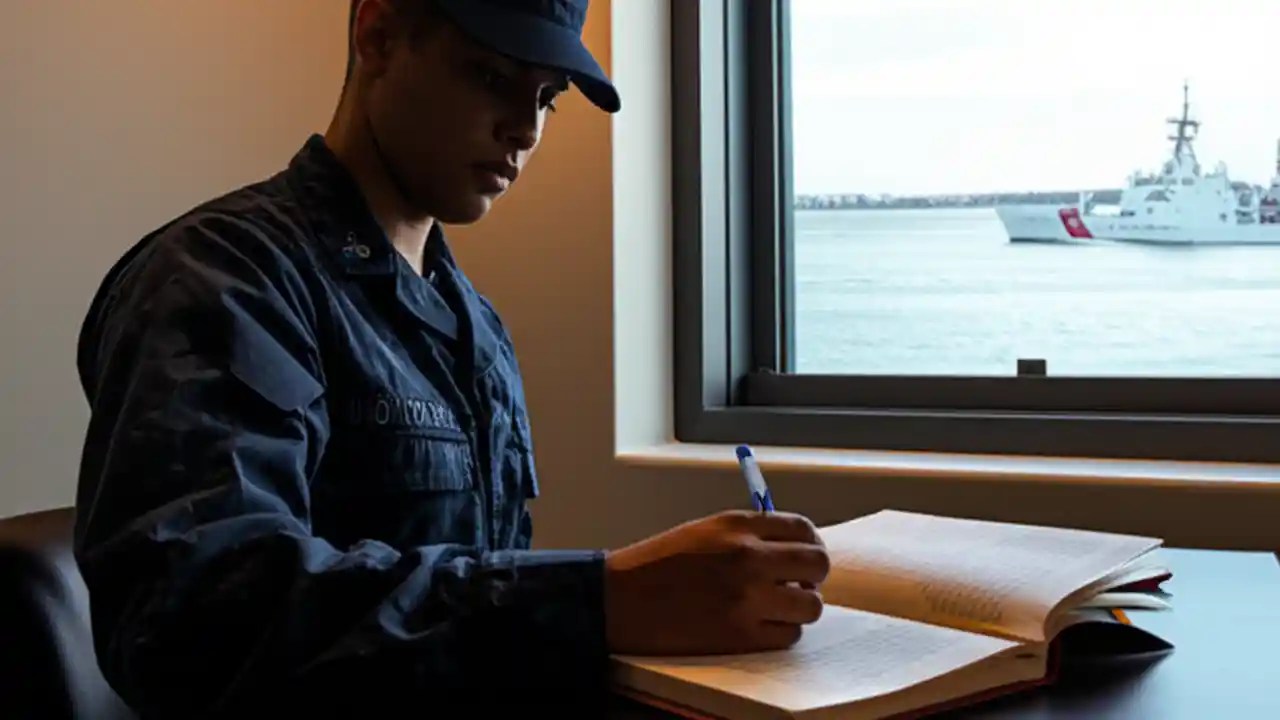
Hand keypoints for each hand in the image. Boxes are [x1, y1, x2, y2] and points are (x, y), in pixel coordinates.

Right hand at [603, 510, 829, 655]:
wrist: (621, 600)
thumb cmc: (658, 565)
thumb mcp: (704, 531)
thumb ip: (749, 535)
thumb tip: (791, 548)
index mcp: (738, 526)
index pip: (804, 529)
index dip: (810, 544)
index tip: (804, 556)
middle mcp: (749, 557)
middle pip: (818, 564)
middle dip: (813, 576)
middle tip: (798, 584)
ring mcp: (748, 597)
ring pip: (811, 605)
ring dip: (800, 608)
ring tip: (778, 608)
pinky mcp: (741, 635)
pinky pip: (789, 635)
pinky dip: (781, 632)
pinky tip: (761, 626)